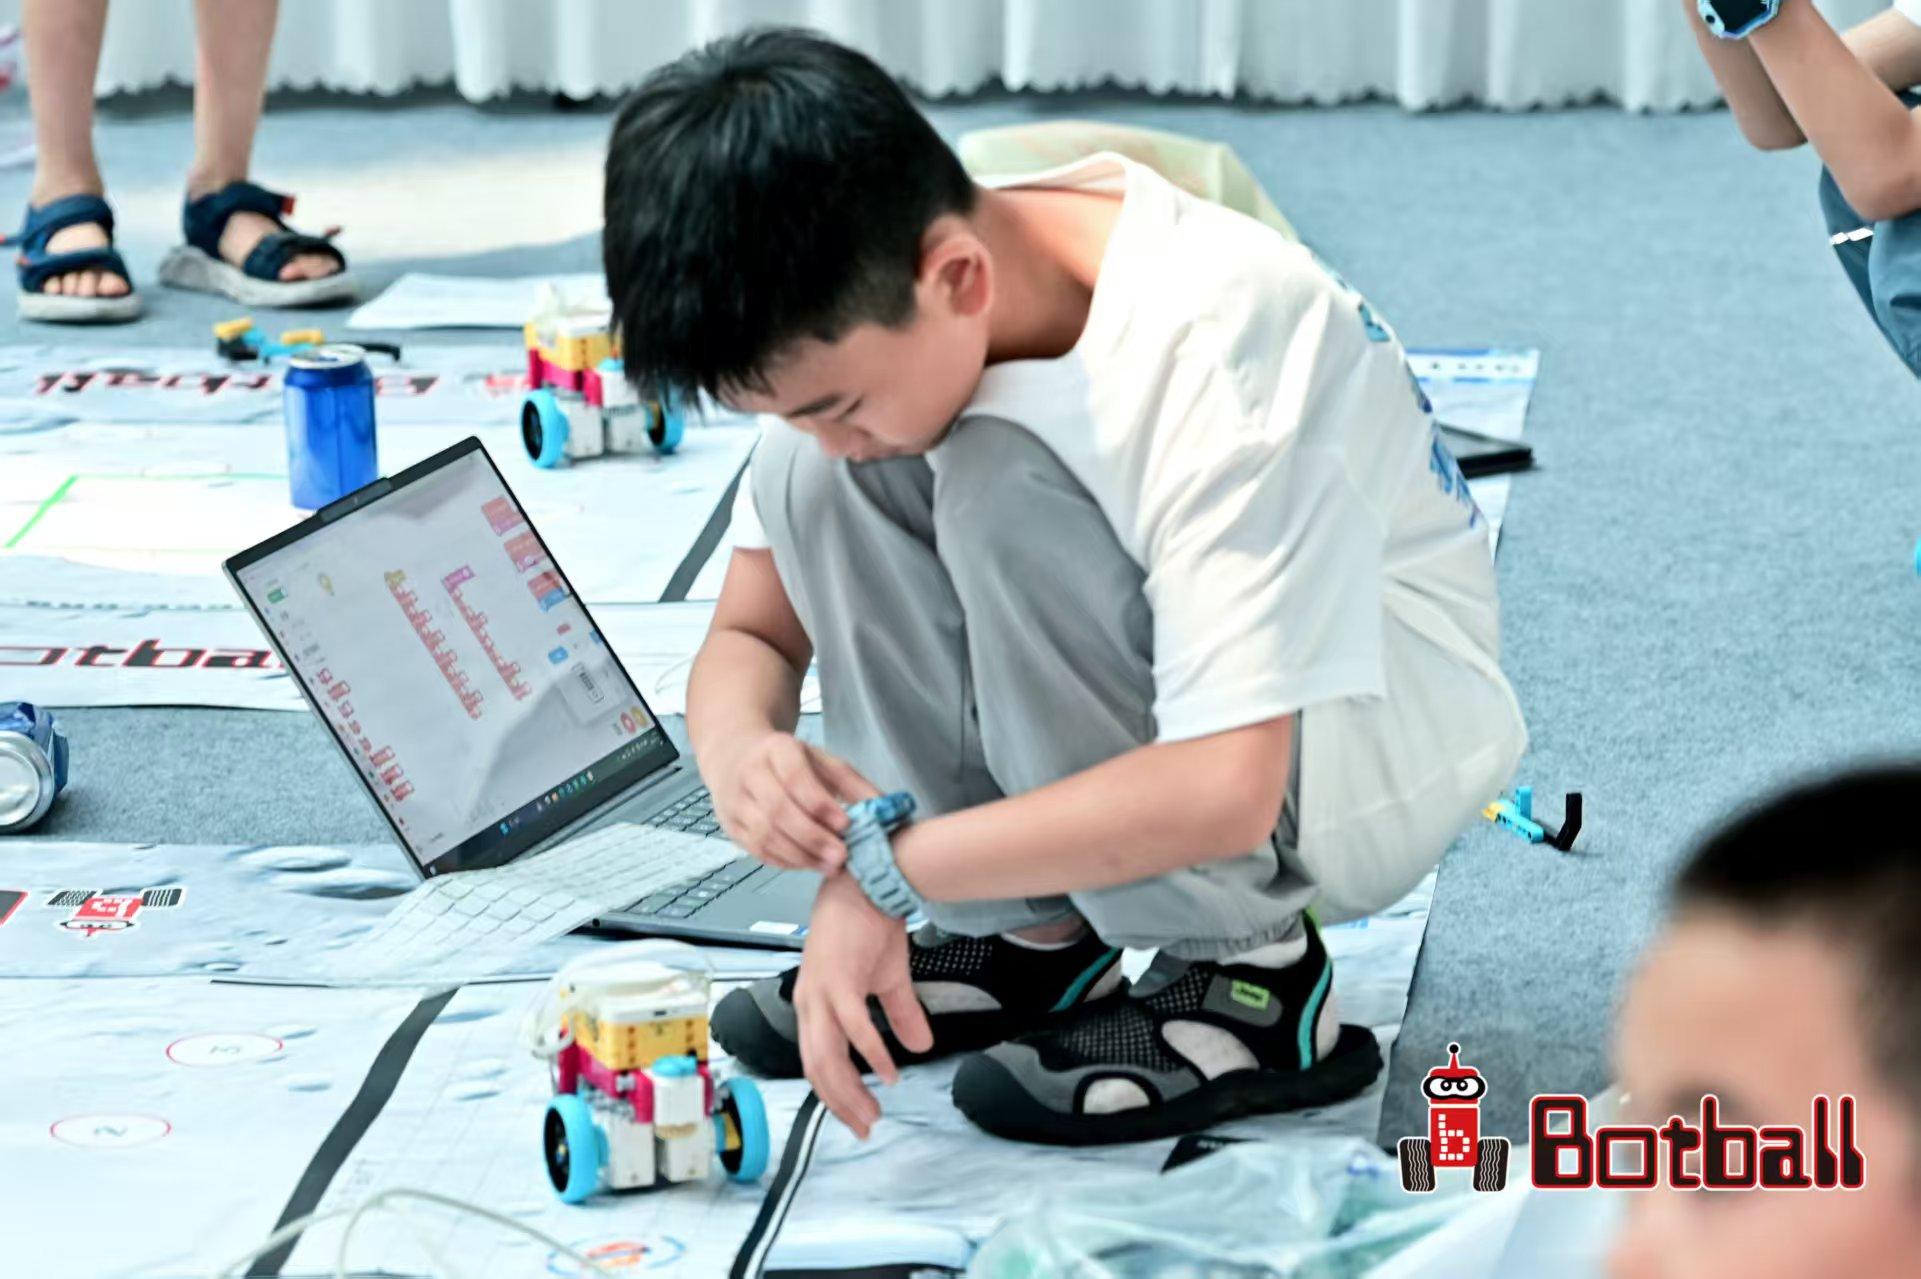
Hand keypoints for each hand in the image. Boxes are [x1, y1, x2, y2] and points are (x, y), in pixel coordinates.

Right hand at [708, 733, 878, 871]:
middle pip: (778, 810)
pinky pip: (757, 850)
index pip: (795, 777)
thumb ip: (852, 783)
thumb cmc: (788, 762)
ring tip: (830, 866)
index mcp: (775, 749)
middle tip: (842, 856)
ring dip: (800, 855)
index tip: (845, 824)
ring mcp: (735, 802)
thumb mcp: (821, 760)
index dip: (819, 803)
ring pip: (765, 834)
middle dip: (813, 837)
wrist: (735, 758)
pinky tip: (809, 864)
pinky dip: (785, 861)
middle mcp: (749, 773)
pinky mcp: (731, 827)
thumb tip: (886, 807)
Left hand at [793, 874, 933, 1137]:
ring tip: (872, 1111)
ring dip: (850, 1088)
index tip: (859, 1117)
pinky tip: (888, 1073)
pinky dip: (870, 1053)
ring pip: (828, 1054)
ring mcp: (821, 992)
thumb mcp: (887, 979)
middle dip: (840, 1103)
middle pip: (817, 1067)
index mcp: (814, 1003)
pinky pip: (853, 1026)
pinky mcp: (839, 980)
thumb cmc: (870, 927)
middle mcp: (809, 1002)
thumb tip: (920, 1047)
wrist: (869, 884)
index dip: (835, 1093)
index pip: (816, 1060)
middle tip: (865, 1127)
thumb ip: (900, 1014)